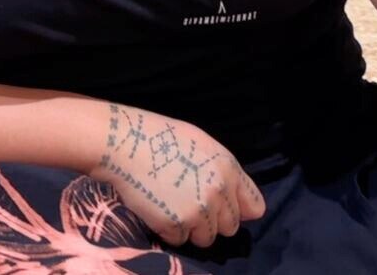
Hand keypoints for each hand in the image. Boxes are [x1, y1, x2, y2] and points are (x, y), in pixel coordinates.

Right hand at [88, 104, 265, 247]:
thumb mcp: (199, 143)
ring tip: (170, 207)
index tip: (222, 209)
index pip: (254, 207)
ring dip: (191, 229)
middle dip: (212, 220)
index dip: (238, 210)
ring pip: (206, 238)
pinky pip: (179, 240)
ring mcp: (198, 210)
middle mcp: (219, 191)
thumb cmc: (157, 136)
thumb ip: (221, 171)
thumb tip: (231, 197)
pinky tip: (156, 208)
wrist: (122, 142)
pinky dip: (168, 230)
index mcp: (228, 168)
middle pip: (230, 227)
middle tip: (188, 205)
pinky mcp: (175, 224)